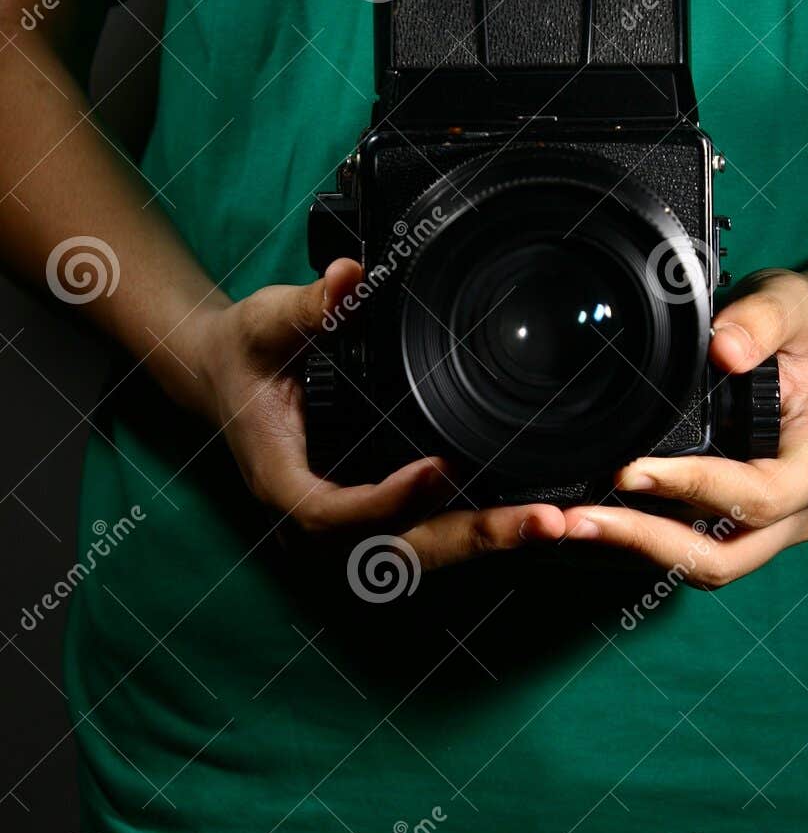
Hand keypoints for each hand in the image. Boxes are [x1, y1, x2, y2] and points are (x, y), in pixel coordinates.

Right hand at [186, 258, 565, 566]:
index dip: (389, 502)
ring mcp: (346, 528)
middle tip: (540, 522)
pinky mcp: (374, 520)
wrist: (227, 379)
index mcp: (280, 482)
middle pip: (396, 552)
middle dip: (470, 538)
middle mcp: (314, 520)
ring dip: (486, 542)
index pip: (331, 514)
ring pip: (420, 554)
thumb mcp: (264, 324)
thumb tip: (349, 278)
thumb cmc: (246, 356)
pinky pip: (427, 538)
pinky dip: (478, 531)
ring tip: (554, 524)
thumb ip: (307, 307)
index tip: (441, 470)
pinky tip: (533, 518)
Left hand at [560, 268, 807, 586]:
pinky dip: (636, 546)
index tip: (632, 470)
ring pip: (701, 565)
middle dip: (648, 544)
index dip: (694, 488)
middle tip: (579, 521)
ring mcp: (769, 529)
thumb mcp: (792, 305)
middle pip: (725, 558)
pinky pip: (687, 551)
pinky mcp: (735, 529)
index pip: (758, 497)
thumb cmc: (802, 335)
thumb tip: (725, 349)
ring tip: (568, 525)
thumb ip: (763, 321)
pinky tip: (589, 526)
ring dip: (633, 551)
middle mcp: (799, 510)